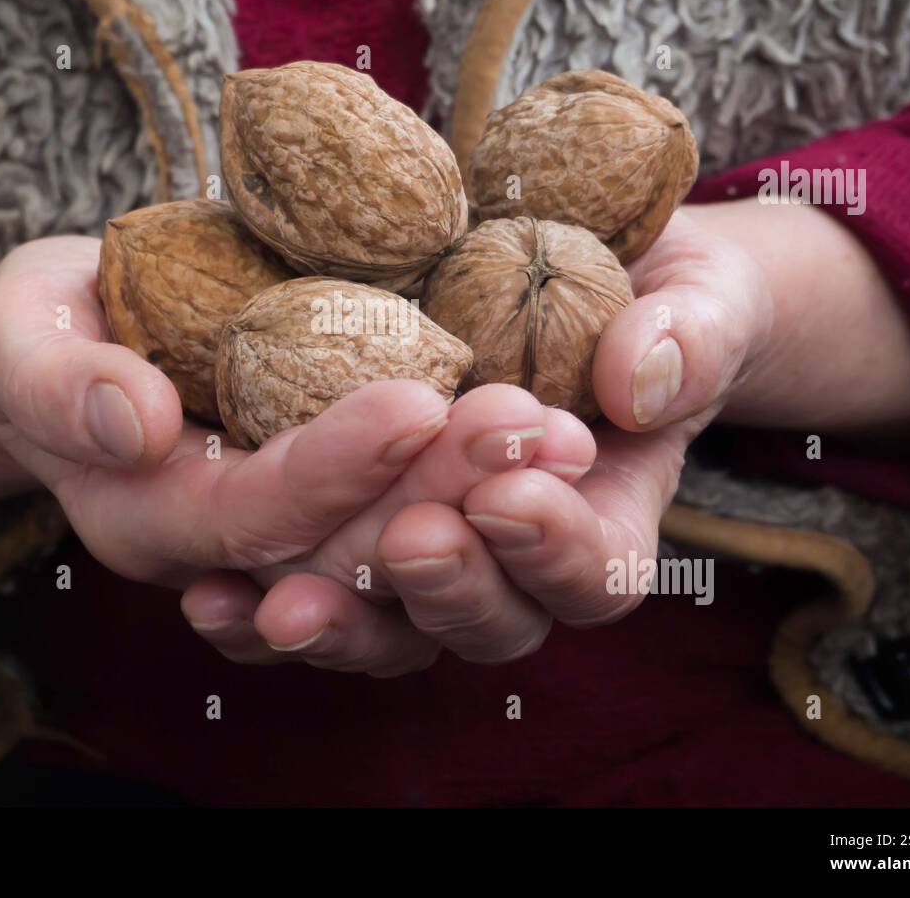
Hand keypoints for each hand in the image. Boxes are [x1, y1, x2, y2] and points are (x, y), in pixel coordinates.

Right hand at [0, 237, 593, 617]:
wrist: (69, 348)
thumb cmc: (41, 332)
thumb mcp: (19, 336)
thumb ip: (58, 382)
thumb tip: (136, 422)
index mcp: (146, 521)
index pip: (250, 517)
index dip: (331, 469)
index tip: (416, 401)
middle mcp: (226, 556)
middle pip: (343, 551)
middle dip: (437, 491)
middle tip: (529, 423)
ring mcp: (287, 543)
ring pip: (397, 557)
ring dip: (480, 502)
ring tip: (562, 436)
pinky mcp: (333, 513)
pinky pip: (413, 534)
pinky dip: (479, 500)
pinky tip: (545, 450)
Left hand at [181, 207, 777, 671]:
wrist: (604, 283)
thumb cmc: (670, 298)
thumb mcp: (699, 299)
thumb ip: (688, 338)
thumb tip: (640, 380)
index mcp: (609, 517)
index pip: (595, 574)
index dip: (556, 551)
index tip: (509, 492)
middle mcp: (519, 559)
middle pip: (489, 620)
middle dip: (448, 587)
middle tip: (410, 539)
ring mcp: (439, 550)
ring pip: (394, 627)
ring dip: (344, 620)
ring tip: (282, 605)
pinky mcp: (359, 527)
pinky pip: (318, 590)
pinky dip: (262, 608)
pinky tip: (210, 594)